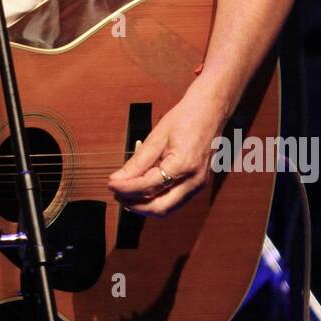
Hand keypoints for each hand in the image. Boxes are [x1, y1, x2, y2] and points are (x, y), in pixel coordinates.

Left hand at [107, 88, 225, 217]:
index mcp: (184, 165)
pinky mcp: (198, 185)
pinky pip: (174, 201)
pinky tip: (143, 191)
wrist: (210, 111)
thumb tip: (118, 178)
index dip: (126, 188)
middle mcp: (194, 181)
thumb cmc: (185, 118)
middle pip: (160, 207)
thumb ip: (137, 161)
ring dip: (145, 205)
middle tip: (117, 194)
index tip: (110, 184)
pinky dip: (156, 200)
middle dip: (135, 205)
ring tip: (126, 194)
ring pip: (167, 208)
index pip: (148, 186)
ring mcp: (198, 185)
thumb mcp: (157, 136)